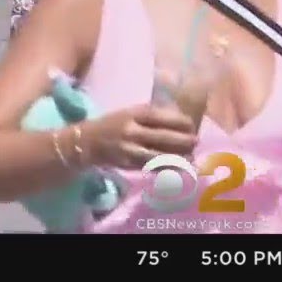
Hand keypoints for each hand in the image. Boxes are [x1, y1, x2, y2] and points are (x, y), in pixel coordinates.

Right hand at [80, 104, 198, 170]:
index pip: (163, 117)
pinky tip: (178, 168)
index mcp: (133, 114)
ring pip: (161, 155)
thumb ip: (150, 116)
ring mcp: (130, 149)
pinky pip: (154, 167)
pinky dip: (168, 168)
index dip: (181, 122)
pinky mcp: (129, 164)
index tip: (191, 125)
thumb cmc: (111, 124)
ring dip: (180, 157)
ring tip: (190, 157)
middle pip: (165, 137)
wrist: (85, 142)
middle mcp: (132, 131)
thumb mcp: (128, 113)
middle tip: (195, 142)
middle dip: (185, 141)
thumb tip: (180, 120)